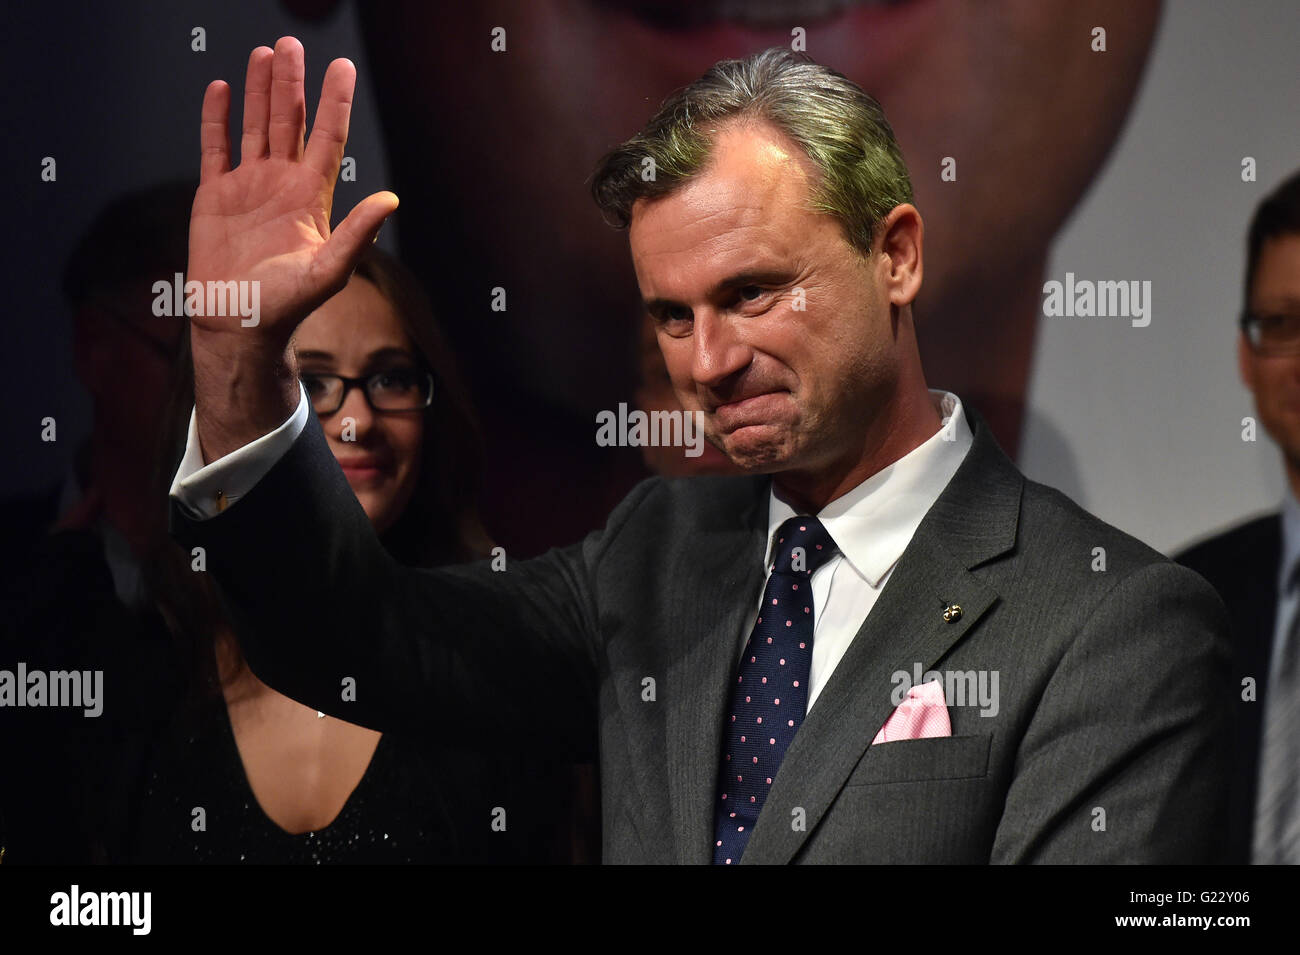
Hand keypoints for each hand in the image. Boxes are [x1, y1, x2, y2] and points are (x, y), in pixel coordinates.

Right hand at [188, 37, 396, 461]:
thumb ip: (358, 233)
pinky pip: (216, 147)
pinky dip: (217, 118)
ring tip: (265, 53)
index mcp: (310, 197)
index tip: (342, 67)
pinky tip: (223, 88)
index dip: (333, 103)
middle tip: (292, 44)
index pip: (326, 139)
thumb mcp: (329, 270)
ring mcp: (248, 186)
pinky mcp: (215, 195)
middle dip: (292, 84)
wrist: (239, 323)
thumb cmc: (288, 304)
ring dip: (261, 91)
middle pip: (290, 122)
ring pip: (256, 126)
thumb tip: (392, 199)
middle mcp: (282, 184)